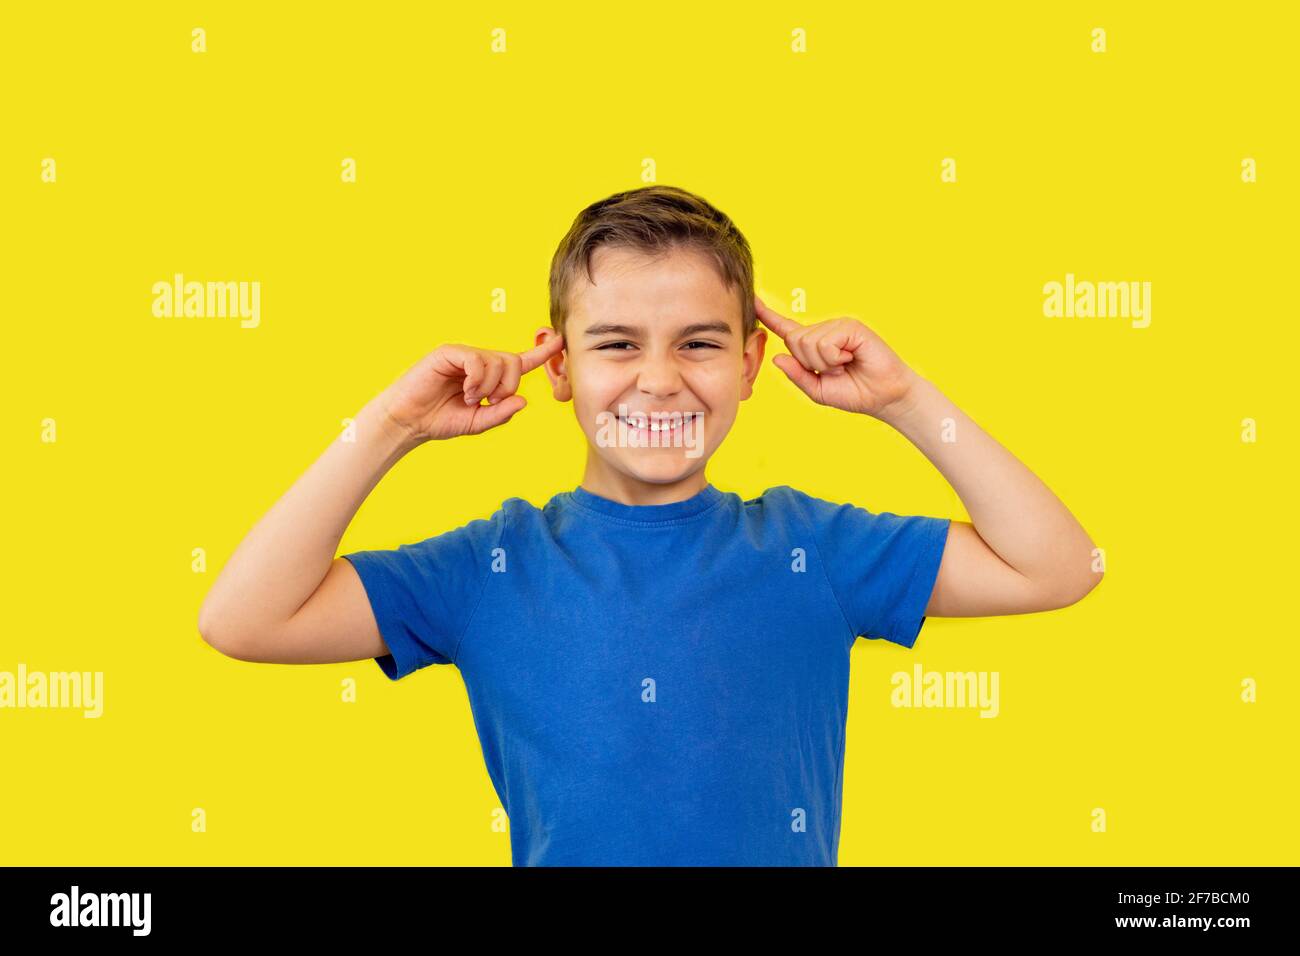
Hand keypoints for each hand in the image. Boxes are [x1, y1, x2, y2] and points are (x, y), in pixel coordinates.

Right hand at [378, 333, 563, 441]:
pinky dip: (477, 379)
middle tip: (490, 401)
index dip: (541, 353)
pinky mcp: (449, 352)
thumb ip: (502, 413)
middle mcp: (479, 361)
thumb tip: (523, 401)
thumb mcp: (478, 423)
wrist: (409, 421)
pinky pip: (477, 359)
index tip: (560, 341)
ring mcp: (464, 355)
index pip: (520, 361)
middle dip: (508, 385)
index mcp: (488, 377)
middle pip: (513, 362)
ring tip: (470, 398)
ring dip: (489, 386)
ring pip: (497, 361)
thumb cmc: (440, 420)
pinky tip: (466, 391)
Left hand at [755, 296, 918, 421]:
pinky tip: (851, 358)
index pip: (786, 328)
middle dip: (810, 363)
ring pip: (808, 343)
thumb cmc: (854, 393)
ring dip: (824, 363)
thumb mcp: (817, 390)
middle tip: (835, 370)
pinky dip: (834, 358)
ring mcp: (837, 326)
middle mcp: (824, 331)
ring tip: (845, 364)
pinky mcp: (850, 326)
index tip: (752, 301)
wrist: (883, 397)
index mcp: (813, 345)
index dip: (768, 316)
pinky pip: (825, 343)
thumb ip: (796, 375)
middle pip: (794, 341)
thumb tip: (777, 357)